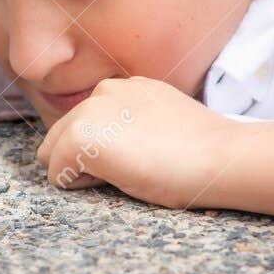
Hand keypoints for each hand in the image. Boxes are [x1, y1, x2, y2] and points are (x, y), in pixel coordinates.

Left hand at [34, 76, 233, 207]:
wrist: (220, 156)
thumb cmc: (202, 152)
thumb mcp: (161, 124)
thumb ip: (130, 125)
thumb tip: (111, 146)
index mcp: (125, 88)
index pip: (87, 123)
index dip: (104, 150)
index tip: (141, 156)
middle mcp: (103, 91)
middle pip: (61, 135)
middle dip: (83, 159)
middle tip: (131, 168)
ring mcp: (89, 111)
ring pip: (53, 152)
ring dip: (80, 170)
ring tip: (125, 171)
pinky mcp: (81, 135)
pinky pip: (56, 173)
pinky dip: (77, 185)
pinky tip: (116, 178)